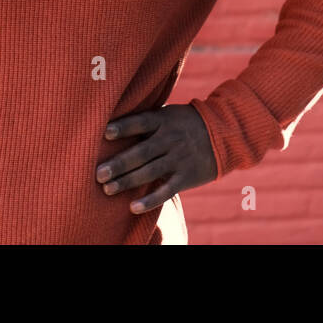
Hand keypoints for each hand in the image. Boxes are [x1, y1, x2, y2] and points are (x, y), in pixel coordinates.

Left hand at [94, 104, 216, 213]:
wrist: (224, 133)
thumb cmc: (185, 124)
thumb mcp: (168, 115)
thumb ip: (145, 121)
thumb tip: (111, 127)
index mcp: (163, 120)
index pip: (140, 122)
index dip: (124, 127)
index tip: (105, 133)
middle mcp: (170, 139)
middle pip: (141, 152)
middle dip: (119, 164)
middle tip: (98, 174)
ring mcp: (179, 158)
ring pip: (149, 172)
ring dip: (127, 181)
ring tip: (107, 189)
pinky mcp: (186, 176)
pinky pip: (166, 190)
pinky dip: (150, 200)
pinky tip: (133, 207)